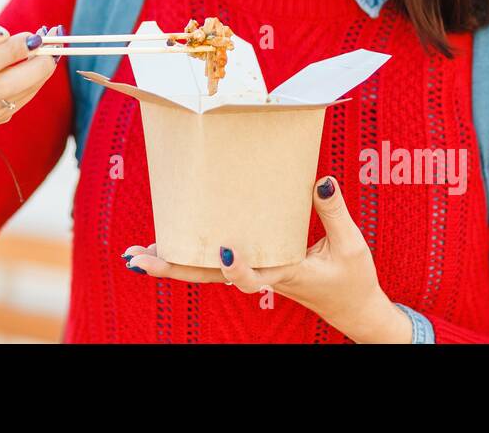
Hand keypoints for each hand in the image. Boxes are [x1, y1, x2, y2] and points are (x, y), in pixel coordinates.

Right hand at [0, 4, 60, 158]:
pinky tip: (35, 67)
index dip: (14, 50)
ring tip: (49, 52)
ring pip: (14, 97)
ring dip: (40, 74)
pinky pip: (17, 105)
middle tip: (54, 45)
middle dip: (37, 65)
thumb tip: (2, 38)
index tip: (35, 37)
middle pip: (3, 86)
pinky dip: (33, 85)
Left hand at [119, 174, 413, 342]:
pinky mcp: (253, 268)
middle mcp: (262, 277)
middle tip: (137, 260)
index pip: (253, 278)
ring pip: (205, 274)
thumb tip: (320, 179)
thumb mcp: (351, 245)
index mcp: (286, 274)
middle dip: (172, 269)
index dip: (236, 269)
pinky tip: (164, 246)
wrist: (353, 309)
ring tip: (135, 255)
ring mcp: (254, 275)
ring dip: (170, 264)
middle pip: (210, 278)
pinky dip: (188, 257)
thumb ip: (333, 213)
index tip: (224, 250)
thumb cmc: (353, 278)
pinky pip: (213, 266)